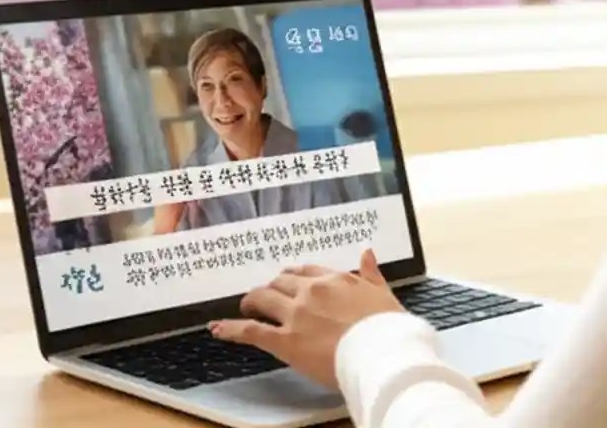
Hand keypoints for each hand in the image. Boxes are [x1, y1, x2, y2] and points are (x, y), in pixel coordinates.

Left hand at [210, 249, 403, 387]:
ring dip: (252, 300)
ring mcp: (296, 315)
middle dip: (272, 287)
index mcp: (336, 280)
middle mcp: (312, 291)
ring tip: (246, 305)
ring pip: (263, 298)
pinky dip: (231, 329)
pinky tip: (217, 329)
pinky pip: (251, 331)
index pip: (307, 271)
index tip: (291, 280)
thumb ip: (372, 273)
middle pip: (282, 281)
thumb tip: (367, 252)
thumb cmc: (388, 328)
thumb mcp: (383, 294)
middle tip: (267, 295)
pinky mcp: (285, 340)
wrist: (383, 353)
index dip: (295, 276)